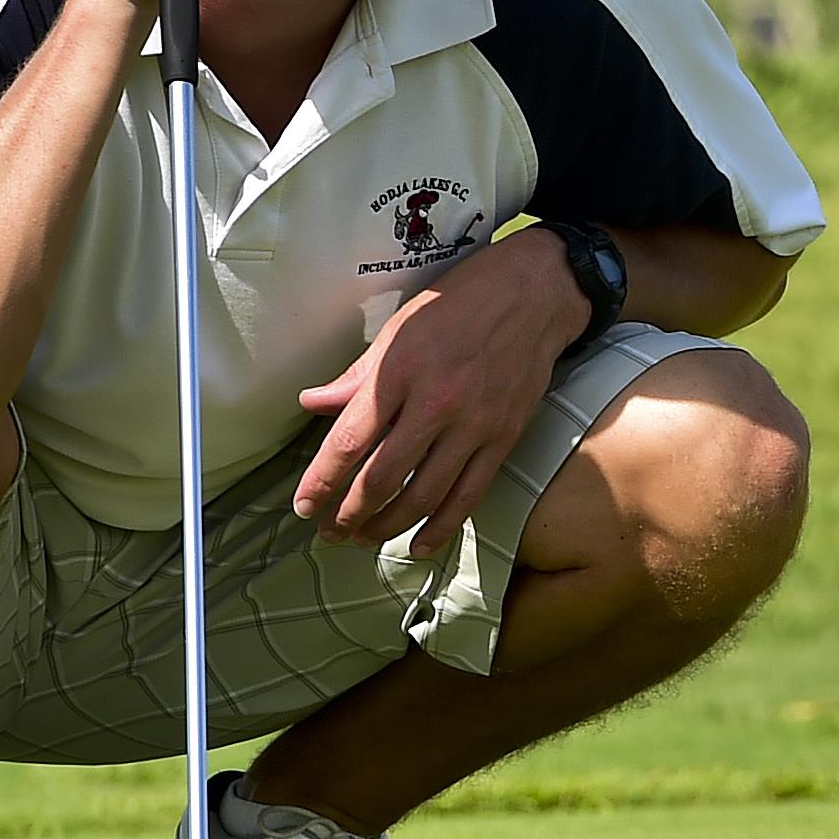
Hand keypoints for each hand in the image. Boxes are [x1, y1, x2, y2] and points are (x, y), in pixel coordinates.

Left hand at [293, 228, 587, 555]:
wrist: (533, 294)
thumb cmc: (460, 304)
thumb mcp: (398, 330)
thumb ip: (356, 376)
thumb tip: (313, 403)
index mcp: (400, 371)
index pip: (349, 440)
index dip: (322, 480)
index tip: (305, 504)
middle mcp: (436, 403)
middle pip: (383, 477)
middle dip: (349, 513)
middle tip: (330, 530)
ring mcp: (474, 425)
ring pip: (424, 495)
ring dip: (388, 525)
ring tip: (364, 537)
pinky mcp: (503, 438)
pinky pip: (469, 495)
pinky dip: (442, 527)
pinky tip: (419, 544)